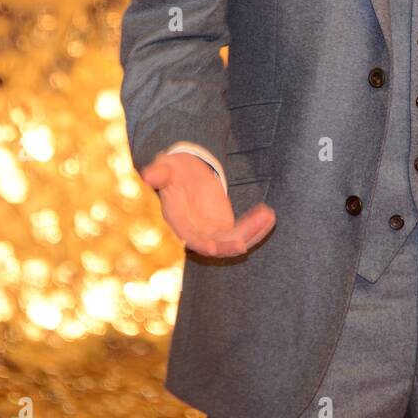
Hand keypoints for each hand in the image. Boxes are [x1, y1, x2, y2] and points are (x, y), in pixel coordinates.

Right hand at [142, 151, 275, 256]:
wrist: (184, 174)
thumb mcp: (164, 168)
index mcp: (178, 221)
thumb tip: (148, 176)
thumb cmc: (171, 172)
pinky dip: (258, 227)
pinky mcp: (226, 226)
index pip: (189, 238)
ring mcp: (212, 232)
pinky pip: (244, 232)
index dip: (200, 244)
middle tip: (243, 243)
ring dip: (251, 233)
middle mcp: (196, 232)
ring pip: (234, 240)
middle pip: (215, 246)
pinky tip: (270, 215)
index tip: (213, 248)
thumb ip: (158, 173)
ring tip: (266, 216)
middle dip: (229, 246)